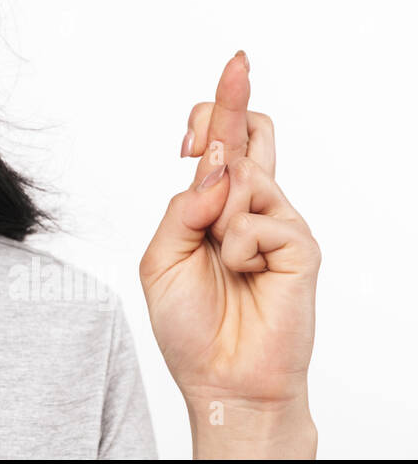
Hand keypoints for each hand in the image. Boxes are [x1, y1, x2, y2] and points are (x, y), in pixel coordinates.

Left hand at [139, 51, 320, 457]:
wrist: (221, 379)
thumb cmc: (189, 324)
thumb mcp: (162, 259)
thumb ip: (182, 209)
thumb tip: (217, 168)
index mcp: (213, 205)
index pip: (220, 142)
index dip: (212, 110)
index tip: (217, 83)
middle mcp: (250, 205)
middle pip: (251, 131)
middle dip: (230, 105)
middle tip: (209, 117)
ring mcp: (279, 223)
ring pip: (246, 173)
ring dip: (219, 210)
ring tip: (223, 257)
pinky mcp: (301, 247)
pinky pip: (260, 219)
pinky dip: (238, 246)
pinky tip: (245, 275)